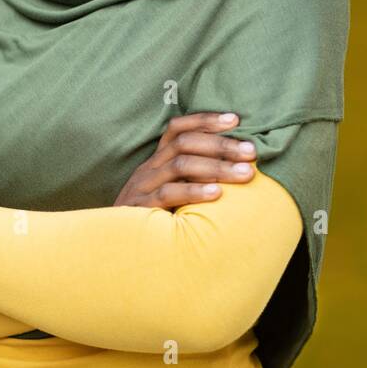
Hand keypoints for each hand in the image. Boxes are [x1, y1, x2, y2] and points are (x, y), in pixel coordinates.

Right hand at [114, 112, 257, 209]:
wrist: (114, 247)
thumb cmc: (154, 218)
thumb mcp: (171, 191)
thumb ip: (193, 177)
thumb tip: (238, 165)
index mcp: (156, 160)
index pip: (178, 129)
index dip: (206, 120)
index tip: (236, 120)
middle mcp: (148, 168)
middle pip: (184, 143)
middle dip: (222, 145)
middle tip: (252, 152)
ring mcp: (142, 187)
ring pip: (180, 165)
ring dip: (217, 167)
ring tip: (245, 173)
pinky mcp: (140, 209)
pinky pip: (168, 194)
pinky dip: (195, 191)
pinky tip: (218, 194)